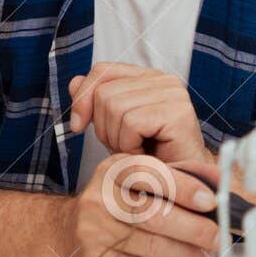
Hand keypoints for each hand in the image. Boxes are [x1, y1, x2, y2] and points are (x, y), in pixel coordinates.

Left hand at [68, 63, 209, 164]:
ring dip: (117, 140)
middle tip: (125, 147)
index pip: (103, 70)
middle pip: (104, 92)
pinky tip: (145, 156)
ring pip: (115, 107)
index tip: (78, 126)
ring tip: (136, 152)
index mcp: (149, 78)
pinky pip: (131, 123)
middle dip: (104, 127)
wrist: (181, 186)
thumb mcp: (113, 128)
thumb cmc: (151, 158)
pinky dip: (129, 146)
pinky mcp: (177, 113)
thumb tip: (74, 83)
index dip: (83, 98)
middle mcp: (164, 80)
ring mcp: (174, 94)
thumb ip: (95, 103)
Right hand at [70, 154, 220, 256]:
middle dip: (194, 228)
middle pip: (154, 215)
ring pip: (152, 246)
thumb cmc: (113, 201)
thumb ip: (179, 174)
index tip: (211, 201)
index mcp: (113, 170)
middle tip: (218, 236)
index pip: (151, 175)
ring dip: (188, 251)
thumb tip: (219, 180)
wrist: (66, 230)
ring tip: (207, 250)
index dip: (185, 188)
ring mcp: (94, 233)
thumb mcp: (139, 176)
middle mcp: (100, 199)